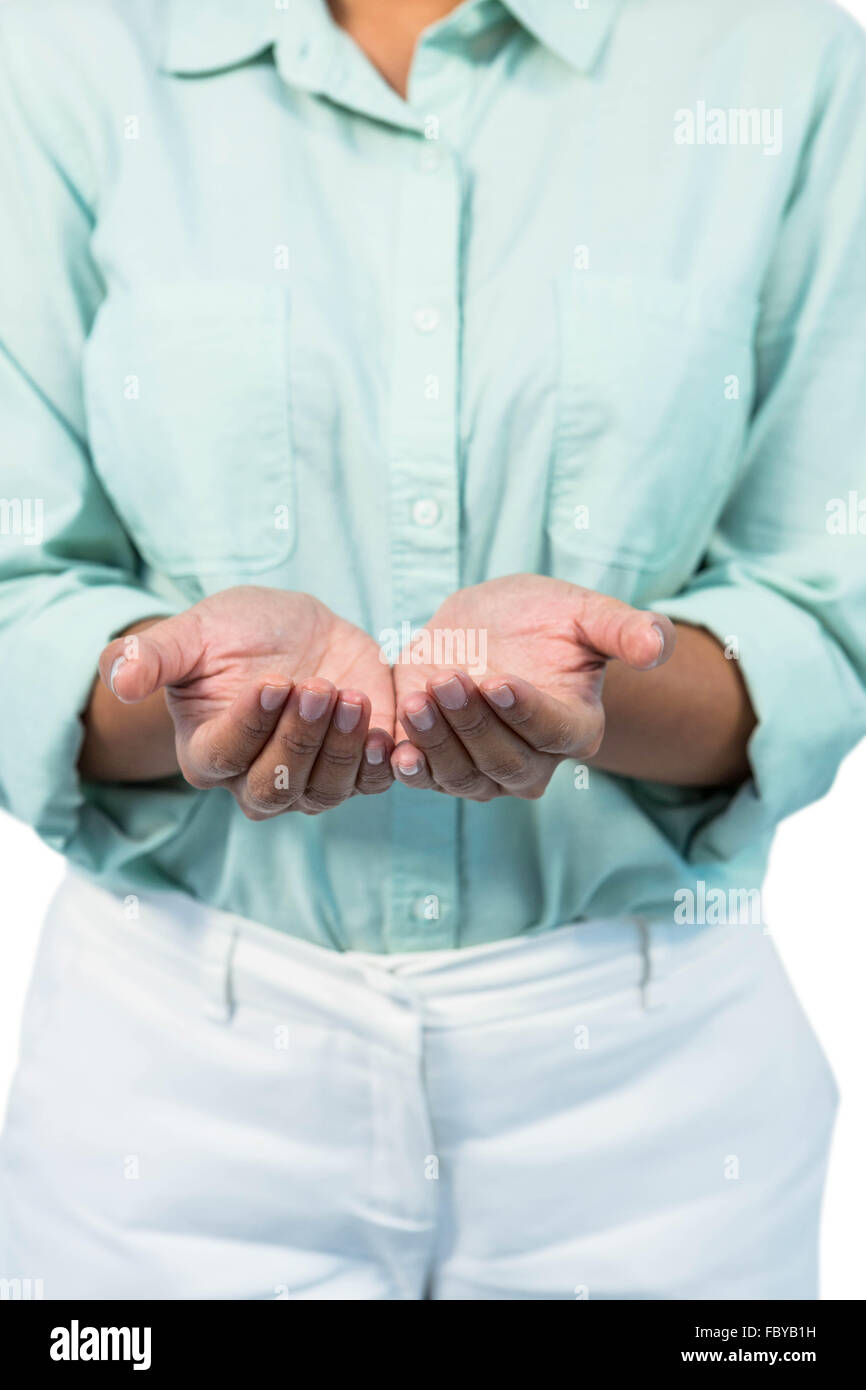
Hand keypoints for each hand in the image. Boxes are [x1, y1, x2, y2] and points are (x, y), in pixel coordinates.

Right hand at [98, 587, 394, 815]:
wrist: (297, 629)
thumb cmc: (235, 633)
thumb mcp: (192, 633)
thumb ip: (150, 656)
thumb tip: (119, 680)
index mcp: (208, 752)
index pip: (226, 756)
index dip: (249, 725)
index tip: (271, 682)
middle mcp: (255, 779)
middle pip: (275, 787)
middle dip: (298, 739)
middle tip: (316, 685)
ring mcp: (309, 781)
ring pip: (325, 791)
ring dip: (341, 748)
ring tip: (352, 696)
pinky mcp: (357, 767)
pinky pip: (372, 782)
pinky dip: (380, 762)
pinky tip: (383, 728)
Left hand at [390, 574, 674, 800]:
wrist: (486, 627)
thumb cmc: (542, 618)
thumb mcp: (583, 611)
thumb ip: (625, 628)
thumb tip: (660, 646)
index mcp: (575, 727)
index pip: (554, 733)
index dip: (526, 712)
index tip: (496, 680)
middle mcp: (534, 761)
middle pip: (505, 762)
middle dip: (474, 724)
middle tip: (448, 679)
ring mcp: (485, 770)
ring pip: (463, 776)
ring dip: (436, 742)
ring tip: (416, 699)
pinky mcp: (439, 764)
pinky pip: (425, 781)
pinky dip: (408, 769)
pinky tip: (392, 747)